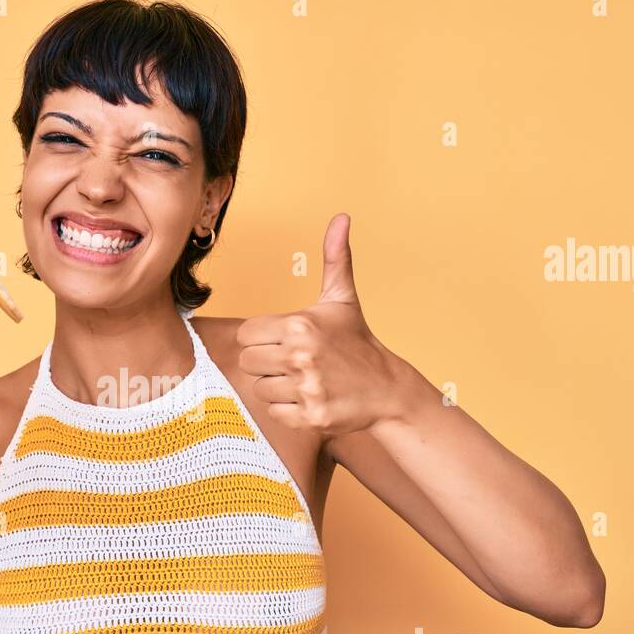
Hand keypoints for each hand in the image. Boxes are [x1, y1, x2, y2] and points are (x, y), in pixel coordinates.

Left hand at [236, 213, 400, 437]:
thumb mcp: (343, 300)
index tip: (284, 341)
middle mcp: (300, 356)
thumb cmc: (357, 342)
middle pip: (248, 362)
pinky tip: (310, 398)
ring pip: (260, 389)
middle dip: (267, 363)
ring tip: (304, 380)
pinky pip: (274, 413)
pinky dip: (288, 410)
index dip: (262, 338)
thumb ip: (335, 259)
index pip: (247, 334)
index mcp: (299, 325)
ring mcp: (306, 388)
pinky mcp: (310, 416)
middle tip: (294, 362)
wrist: (387, 389)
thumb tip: (341, 217)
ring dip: (278, 387)